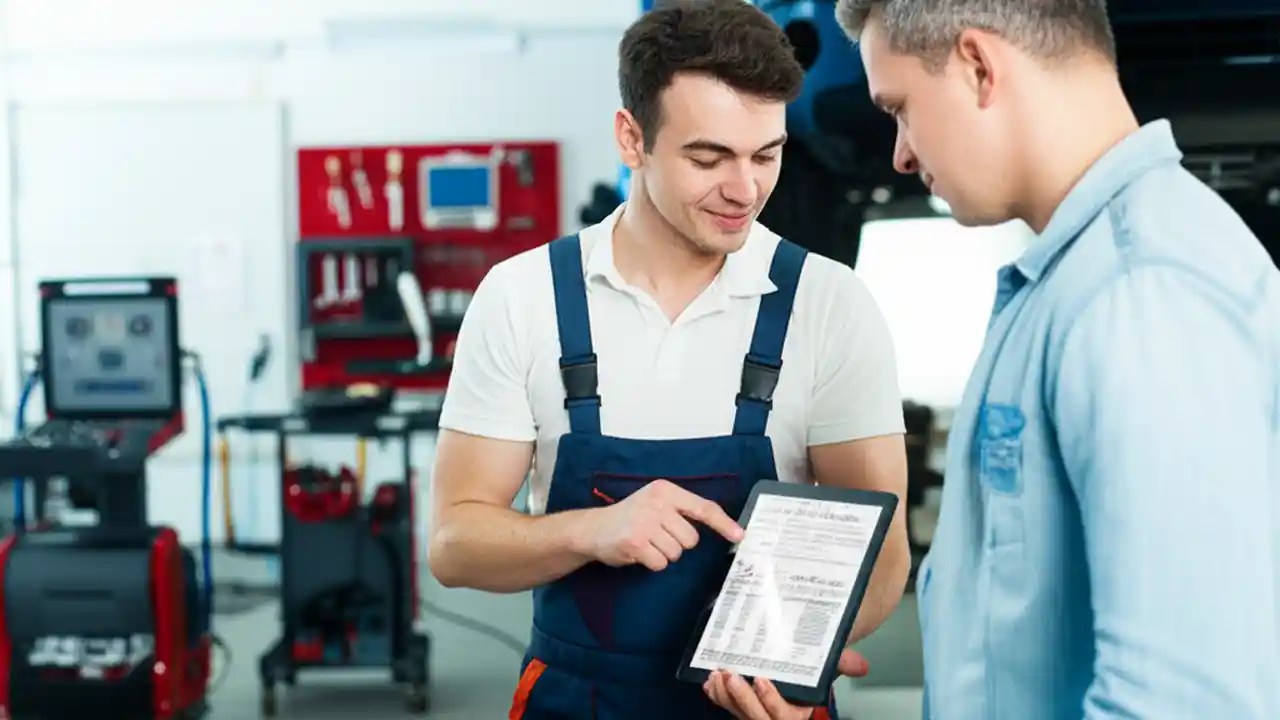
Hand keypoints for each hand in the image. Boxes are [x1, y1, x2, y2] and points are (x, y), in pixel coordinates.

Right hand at [583, 479, 743, 570]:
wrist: (592, 528)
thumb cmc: (630, 517)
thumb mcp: (656, 503)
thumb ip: (682, 511)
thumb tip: (722, 527)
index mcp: (665, 490)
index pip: (703, 507)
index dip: (723, 524)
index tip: (739, 536)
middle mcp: (657, 503)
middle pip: (691, 539)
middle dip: (677, 543)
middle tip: (656, 536)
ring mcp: (645, 523)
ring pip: (676, 553)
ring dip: (663, 554)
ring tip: (645, 542)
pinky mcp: (635, 543)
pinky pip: (660, 563)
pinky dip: (651, 563)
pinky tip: (637, 552)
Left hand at [703, 649, 870, 718]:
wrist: (797, 679)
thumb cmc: (810, 674)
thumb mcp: (827, 670)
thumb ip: (841, 664)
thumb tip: (861, 665)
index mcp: (798, 713)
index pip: (783, 715)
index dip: (770, 700)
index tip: (761, 679)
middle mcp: (777, 719)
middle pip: (756, 718)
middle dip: (741, 699)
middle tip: (730, 674)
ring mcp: (758, 716)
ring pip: (740, 715)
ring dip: (726, 697)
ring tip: (718, 676)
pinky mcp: (743, 710)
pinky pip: (729, 709)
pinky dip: (719, 698)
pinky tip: (711, 684)